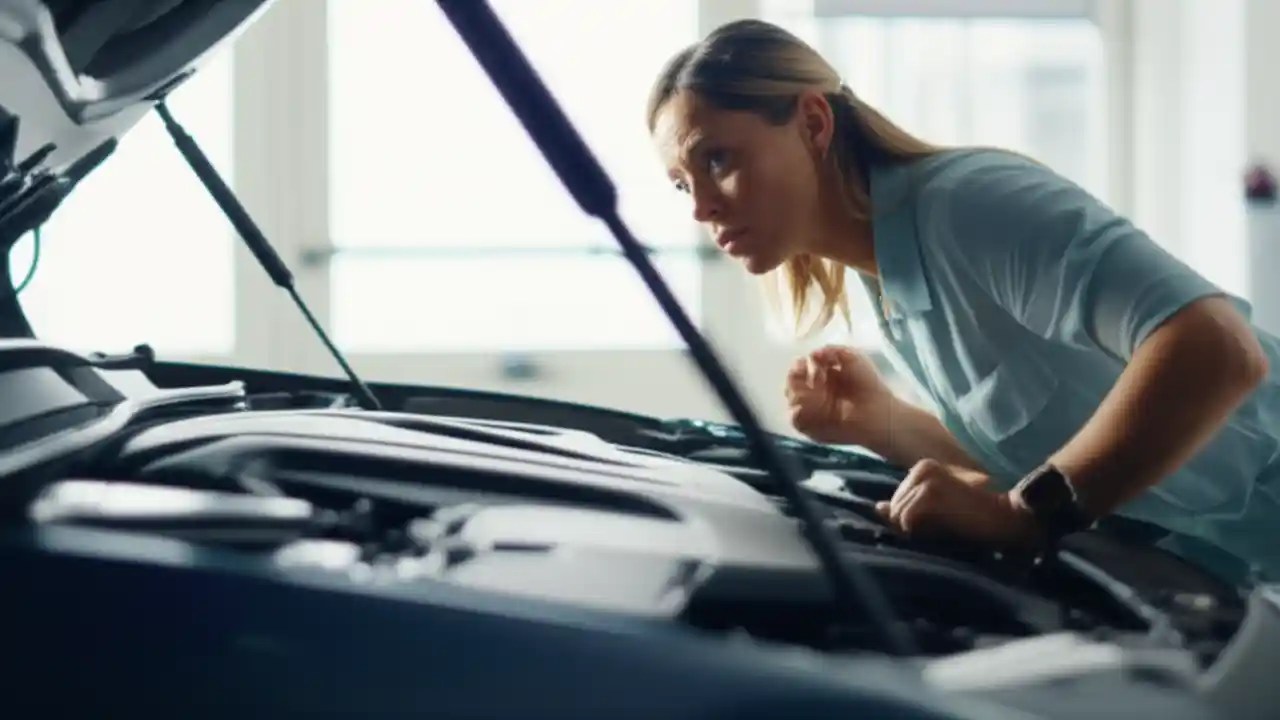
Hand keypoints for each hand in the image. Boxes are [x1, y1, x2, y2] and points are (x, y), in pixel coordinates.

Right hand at [784, 345, 893, 443]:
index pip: (799, 371)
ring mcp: (812, 413)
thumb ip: (833, 351)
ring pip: (792, 401)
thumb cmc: (868, 384)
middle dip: (794, 378)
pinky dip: (799, 412)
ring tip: (812, 391)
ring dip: (797, 393)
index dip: (798, 365)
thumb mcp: (853, 358)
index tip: (803, 361)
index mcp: (822, 378)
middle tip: (802, 373)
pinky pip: (797, 421)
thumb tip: (813, 353)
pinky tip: (811, 404)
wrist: (878, 411)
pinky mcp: (813, 429)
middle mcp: (815, 395)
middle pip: (791, 385)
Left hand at [874, 459, 1041, 547]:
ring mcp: (925, 478)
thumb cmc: (973, 517)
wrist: (1005, 517)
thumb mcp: (935, 511)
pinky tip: (939, 530)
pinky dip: (918, 531)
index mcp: (924, 467)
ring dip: (915, 530)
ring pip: (898, 514)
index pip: (896, 500)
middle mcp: (922, 467)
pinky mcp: (929, 492)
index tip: (934, 525)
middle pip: (894, 507)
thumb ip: (905, 507)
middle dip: (908, 524)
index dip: (908, 520)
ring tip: (942, 528)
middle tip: (940, 528)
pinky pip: (906, 519)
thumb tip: (878, 508)